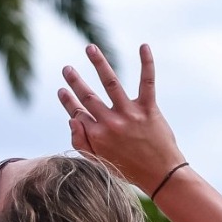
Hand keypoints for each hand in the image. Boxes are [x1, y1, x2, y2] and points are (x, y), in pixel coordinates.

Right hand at [59, 44, 185, 193]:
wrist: (161, 175)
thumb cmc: (129, 169)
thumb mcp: (98, 161)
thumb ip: (81, 142)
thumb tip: (72, 119)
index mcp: (97, 136)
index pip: (77, 114)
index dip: (67, 101)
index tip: (61, 90)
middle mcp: (110, 123)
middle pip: (88, 96)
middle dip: (75, 81)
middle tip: (67, 68)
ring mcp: (129, 114)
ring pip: (110, 82)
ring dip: (98, 63)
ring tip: (90, 48)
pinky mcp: (148, 109)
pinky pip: (147, 81)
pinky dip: (146, 63)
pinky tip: (143, 46)